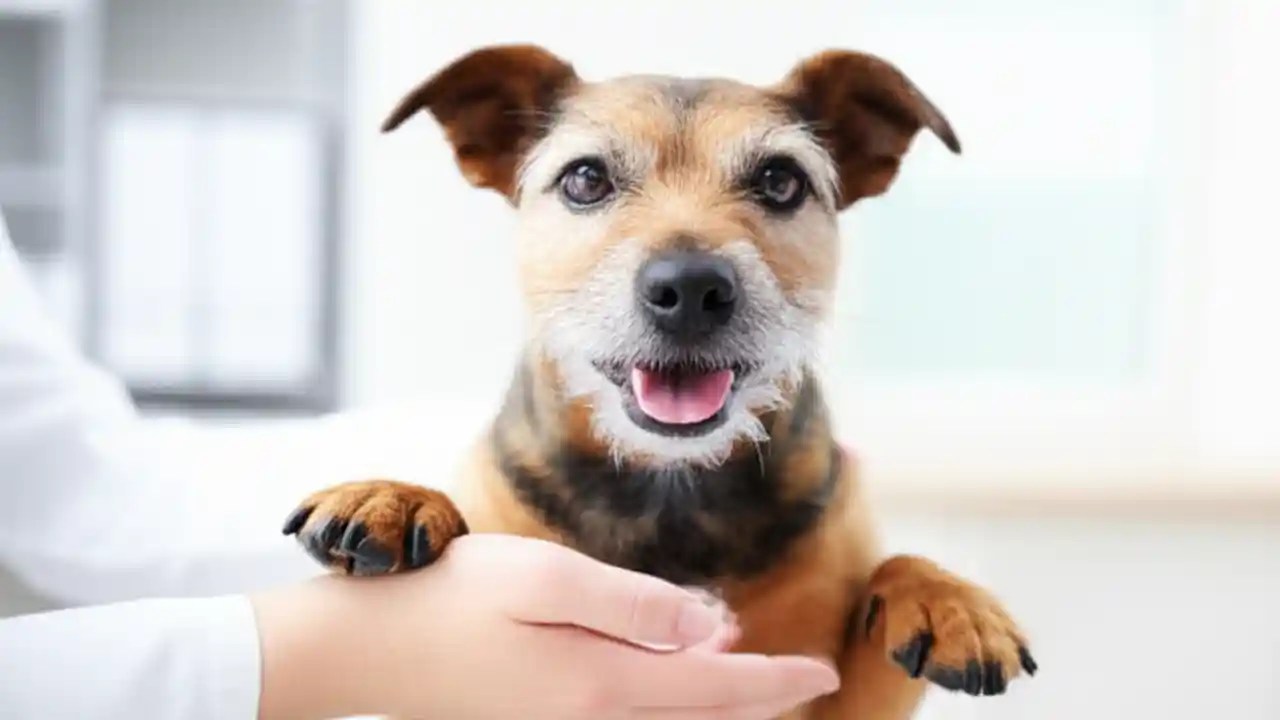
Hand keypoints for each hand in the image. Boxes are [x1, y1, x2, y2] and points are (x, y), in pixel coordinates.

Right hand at [253, 534, 838, 718]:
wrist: (363, 651)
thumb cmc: (451, 599)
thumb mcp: (549, 580)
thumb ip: (636, 604)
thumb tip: (713, 624)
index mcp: (603, 686)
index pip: (716, 688)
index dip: (776, 682)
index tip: (822, 674)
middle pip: (699, 719)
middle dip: (757, 703)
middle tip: (802, 683)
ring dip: (713, 706)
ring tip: (750, 678)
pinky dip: (668, 707)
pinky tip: (668, 676)